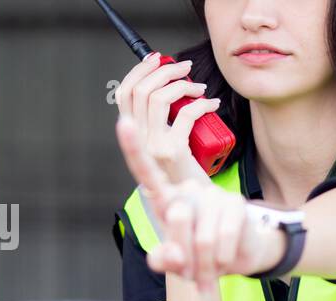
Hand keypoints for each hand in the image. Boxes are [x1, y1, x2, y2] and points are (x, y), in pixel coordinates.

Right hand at [114, 53, 220, 183]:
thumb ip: (161, 121)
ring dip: (182, 84)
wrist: (195, 207)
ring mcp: (153, 147)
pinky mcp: (173, 152)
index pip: (124, 94)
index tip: (156, 58)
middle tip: (185, 68)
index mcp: (134, 136)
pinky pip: (185, 114)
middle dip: (165, 71)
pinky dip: (202, 104)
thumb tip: (168, 84)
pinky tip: (211, 104)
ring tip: (199, 87)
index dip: (138, 72)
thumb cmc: (184, 172)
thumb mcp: (165, 144)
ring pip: (159, 98)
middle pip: (141, 91)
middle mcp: (138, 141)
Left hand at [116, 116, 286, 291]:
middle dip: (183, 254)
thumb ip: (163, 261)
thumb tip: (173, 255)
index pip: (145, 172)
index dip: (134, 148)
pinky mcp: (234, 202)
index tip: (124, 122)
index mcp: (164, 198)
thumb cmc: (193, 256)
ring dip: (203, 262)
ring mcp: (210, 194)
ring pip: (200, 236)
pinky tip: (223, 260)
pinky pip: (223, 238)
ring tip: (205, 266)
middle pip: (175, 218)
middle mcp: (185, 190)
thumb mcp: (172, 262)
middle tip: (190, 266)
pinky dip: (221, 258)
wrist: (232, 256)